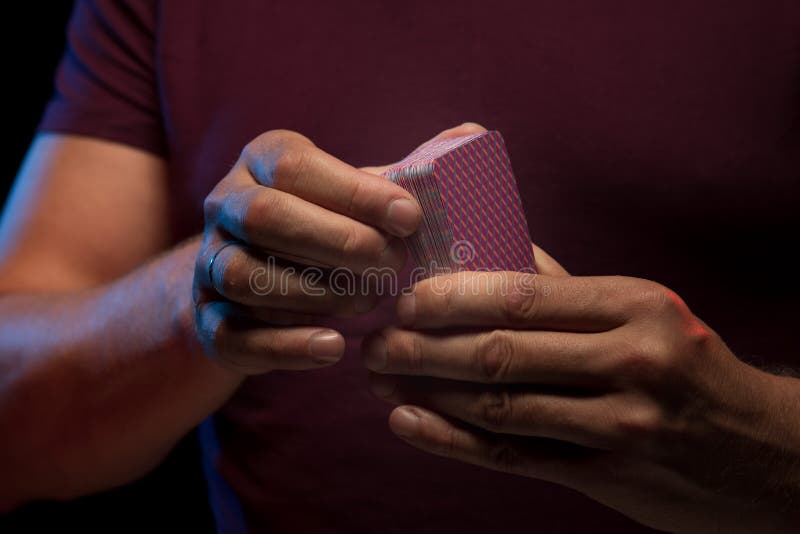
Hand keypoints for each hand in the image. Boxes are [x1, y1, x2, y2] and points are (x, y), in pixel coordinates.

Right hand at [192, 129, 421, 373]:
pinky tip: (333, 348)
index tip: (412, 218)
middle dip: (336, 241)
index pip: (297, 166)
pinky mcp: (208, 319)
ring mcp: (210, 264)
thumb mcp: (355, 193)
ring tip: (368, 303)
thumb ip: (403, 171)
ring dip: (313, 292)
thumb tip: (471, 136)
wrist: (256, 276)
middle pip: (265, 216)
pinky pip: (233, 335)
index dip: (356, 192)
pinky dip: (285, 345)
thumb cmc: (323, 225)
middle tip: (393, 264)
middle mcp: (227, 206)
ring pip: (244, 275)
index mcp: (262, 163)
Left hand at [363, 247, 799, 532]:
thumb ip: (564, 287)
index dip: (451, 299)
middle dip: (424, 347)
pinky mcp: (610, 474)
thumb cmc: (685, 366)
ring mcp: (623, 424)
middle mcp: (633, 361)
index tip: (403, 300)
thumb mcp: (642, 314)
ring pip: (502, 406)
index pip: (523, 296)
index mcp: (636, 305)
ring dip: (428, 392)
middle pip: (503, 352)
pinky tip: (408, 423)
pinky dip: (453, 441)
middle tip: (375, 343)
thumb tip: (488, 247)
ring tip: (379, 379)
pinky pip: (515, 455)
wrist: (760, 452)